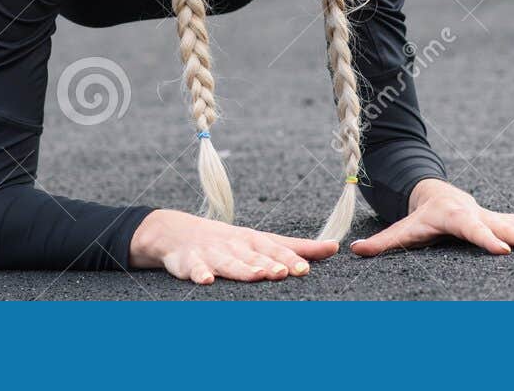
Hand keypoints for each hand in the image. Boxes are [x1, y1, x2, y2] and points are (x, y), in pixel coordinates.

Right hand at [129, 209, 340, 283]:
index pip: (276, 248)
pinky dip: (200, 274)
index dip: (290, 258)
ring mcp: (213, 253)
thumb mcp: (262, 240)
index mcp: (254, 240)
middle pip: (255, 256)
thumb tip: (335, 247)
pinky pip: (196, 269)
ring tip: (257, 274)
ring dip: (243, 268)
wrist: (178, 232)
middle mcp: (236, 245)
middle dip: (270, 263)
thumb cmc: (229, 241)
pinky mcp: (190, 263)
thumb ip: (297, 246)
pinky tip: (206, 281)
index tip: (305, 268)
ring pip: (230, 262)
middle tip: (284, 272)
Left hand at [349, 178, 513, 256]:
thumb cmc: (421, 217)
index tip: (503, 251)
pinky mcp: (504, 220)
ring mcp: (494, 217)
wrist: (439, 196)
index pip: (472, 231)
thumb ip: (382, 242)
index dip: (486, 240)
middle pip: (505, 227)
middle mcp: (479, 215)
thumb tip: (355, 252)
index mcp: (456, 218)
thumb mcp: (402, 229)